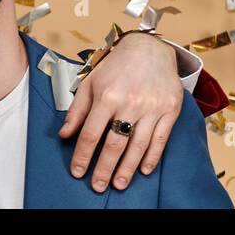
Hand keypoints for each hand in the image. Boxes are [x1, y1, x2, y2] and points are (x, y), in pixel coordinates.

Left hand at [57, 33, 183, 192]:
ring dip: (127, 169)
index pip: (91, 134)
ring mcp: (153, 106)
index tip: (77, 172)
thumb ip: (77, 111)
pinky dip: (152, 157)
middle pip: (114, 144)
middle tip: (98, 186)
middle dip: (104, 169)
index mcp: (107, 95)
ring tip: (118, 184)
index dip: (82, 156)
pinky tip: (144, 170)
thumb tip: (64, 135)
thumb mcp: (90, 83)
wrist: (149, 48)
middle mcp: (130, 102)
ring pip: (138, 145)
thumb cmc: (115, 66)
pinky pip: (161, 139)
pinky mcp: (170, 109)